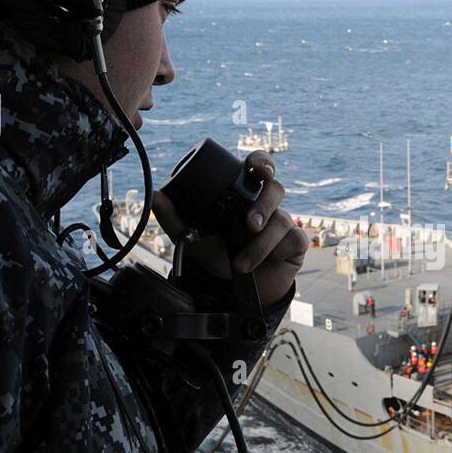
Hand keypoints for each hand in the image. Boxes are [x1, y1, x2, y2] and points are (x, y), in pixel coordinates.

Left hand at [151, 150, 307, 306]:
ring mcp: (283, 223)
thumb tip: (156, 196)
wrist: (232, 290)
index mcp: (244, 195)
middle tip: (250, 224)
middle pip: (275, 189)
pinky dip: (273, 254)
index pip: (259, 167)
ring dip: (260, 243)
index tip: (257, 169)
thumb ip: (175, 218)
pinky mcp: (295, 244)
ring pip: (282, 220)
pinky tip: (259, 265)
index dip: (262, 162)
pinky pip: (293, 240)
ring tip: (240, 263)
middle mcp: (266, 205)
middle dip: (264, 204)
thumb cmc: (215, 255)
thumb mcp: (191, 238)